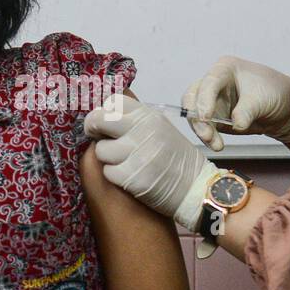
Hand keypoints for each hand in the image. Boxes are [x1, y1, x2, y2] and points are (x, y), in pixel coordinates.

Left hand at [84, 95, 217, 230]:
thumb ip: (135, 120)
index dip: (103, 111)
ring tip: (123, 162)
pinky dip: (115, 176)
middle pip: (99, 120)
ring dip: (108, 158)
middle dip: (93, 128)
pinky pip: (108, 172)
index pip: (113, 102)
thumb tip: (104, 114)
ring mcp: (137, 154)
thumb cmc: (175, 158)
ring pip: (101, 150)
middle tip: (97, 136)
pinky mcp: (133, 177)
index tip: (103, 122)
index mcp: (149, 116)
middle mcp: (142, 131)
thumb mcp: (161, 128)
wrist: (196, 187)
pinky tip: (129, 176)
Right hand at [182, 56, 289, 150]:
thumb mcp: (264, 99)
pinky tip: (217, 145)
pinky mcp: (215, 117)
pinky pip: (204, 127)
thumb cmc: (276, 93)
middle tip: (207, 134)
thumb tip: (236, 124)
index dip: (204, 99)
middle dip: (197, 117)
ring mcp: (213, 100)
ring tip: (216, 145)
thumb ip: (248, 110)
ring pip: (195, 115)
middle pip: (193, 97)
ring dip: (202, 131)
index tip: (206, 117)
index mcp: (225, 69)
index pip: (209, 82)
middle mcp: (214, 83)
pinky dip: (208, 137)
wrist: (287, 109)